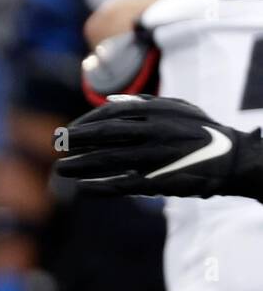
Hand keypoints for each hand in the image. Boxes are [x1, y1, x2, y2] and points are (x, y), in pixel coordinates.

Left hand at [56, 95, 262, 199]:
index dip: (85, 123)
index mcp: (156, 112)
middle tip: (56, 144)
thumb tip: (110, 102)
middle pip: (105, 135)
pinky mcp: (162, 181)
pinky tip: (84, 188)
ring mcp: (157, 157)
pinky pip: (125, 184)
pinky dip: (103, 187)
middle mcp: (154, 132)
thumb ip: (145, 103)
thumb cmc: (201, 130)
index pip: (110, 114)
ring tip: (61, 169)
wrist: (234, 159)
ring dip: (81, 165)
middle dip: (77, 140)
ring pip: (109, 160)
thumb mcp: (177, 107)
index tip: (69, 130)